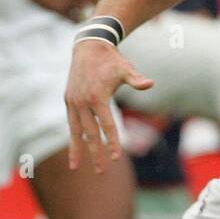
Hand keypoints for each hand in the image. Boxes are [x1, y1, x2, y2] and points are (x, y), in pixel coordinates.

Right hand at [65, 39, 152, 172]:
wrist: (89, 46)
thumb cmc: (111, 60)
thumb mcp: (125, 69)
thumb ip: (136, 80)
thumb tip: (150, 83)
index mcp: (97, 97)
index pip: (107, 126)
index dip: (112, 142)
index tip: (116, 157)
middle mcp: (82, 102)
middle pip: (91, 134)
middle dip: (96, 154)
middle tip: (102, 172)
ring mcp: (73, 102)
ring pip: (76, 131)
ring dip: (78, 150)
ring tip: (76, 168)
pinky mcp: (68, 100)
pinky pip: (71, 123)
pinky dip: (73, 137)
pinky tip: (75, 149)